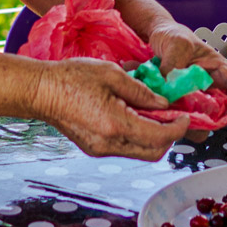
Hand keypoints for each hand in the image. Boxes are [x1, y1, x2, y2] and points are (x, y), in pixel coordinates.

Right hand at [31, 57, 190, 160]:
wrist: (40, 91)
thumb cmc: (72, 77)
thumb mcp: (112, 74)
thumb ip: (142, 91)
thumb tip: (164, 103)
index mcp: (115, 124)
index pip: (159, 137)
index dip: (178, 128)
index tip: (186, 116)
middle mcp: (108, 143)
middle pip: (153, 152)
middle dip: (170, 136)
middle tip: (175, 116)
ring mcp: (100, 149)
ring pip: (140, 152)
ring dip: (154, 137)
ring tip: (156, 113)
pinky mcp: (94, 148)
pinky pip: (126, 147)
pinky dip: (138, 136)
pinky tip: (136, 116)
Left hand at [147, 19, 226, 139]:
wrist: (155, 38)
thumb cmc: (173, 36)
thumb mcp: (177, 44)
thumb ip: (175, 65)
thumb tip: (170, 88)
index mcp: (221, 72)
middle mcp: (212, 89)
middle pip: (221, 115)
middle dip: (210, 123)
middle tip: (189, 120)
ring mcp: (197, 100)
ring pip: (201, 123)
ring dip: (188, 123)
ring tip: (169, 110)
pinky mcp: (182, 106)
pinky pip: (182, 120)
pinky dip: (172, 119)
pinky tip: (160, 109)